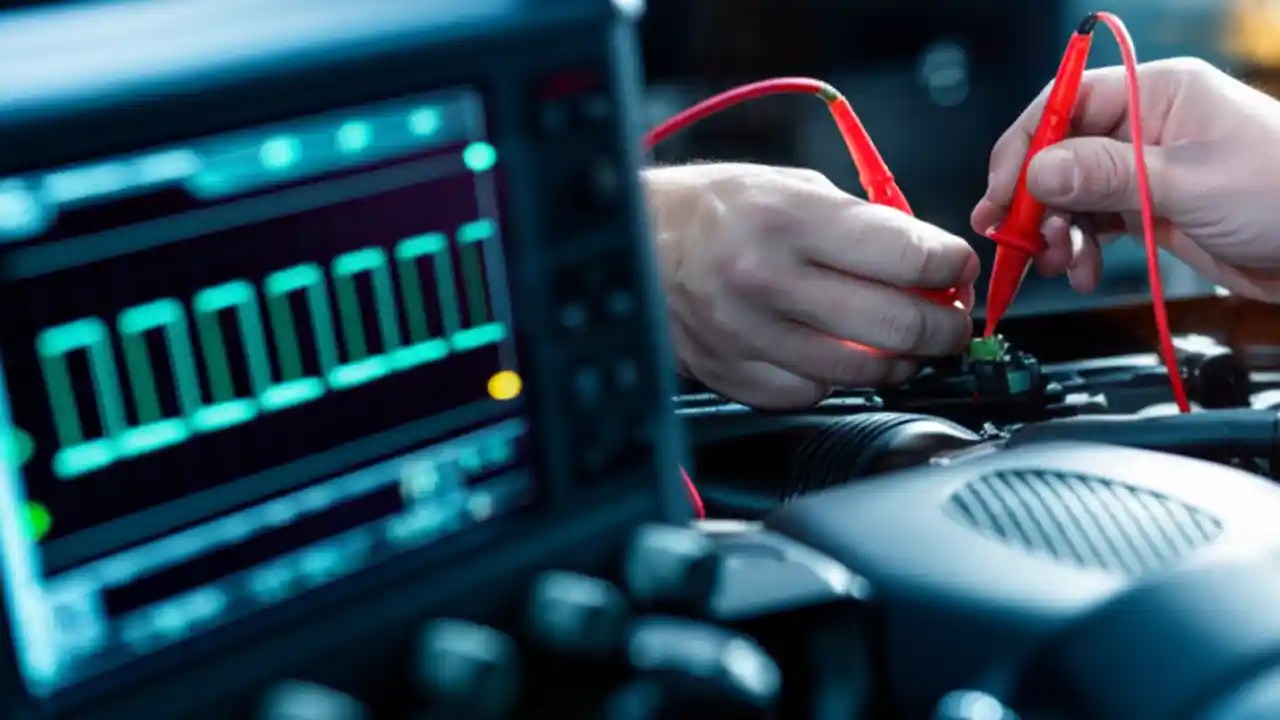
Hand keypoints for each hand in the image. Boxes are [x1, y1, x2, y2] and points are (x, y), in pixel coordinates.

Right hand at [645, 163, 978, 409]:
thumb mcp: (792, 185)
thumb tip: (928, 259)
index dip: (950, 265)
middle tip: (950, 317)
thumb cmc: (715, 210)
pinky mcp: (736, 374)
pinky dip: (840, 379)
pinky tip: (838, 354)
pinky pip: (815, 393)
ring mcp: (751, 335)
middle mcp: (770, 280)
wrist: (634, 243)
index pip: (907, 255)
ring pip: (865, 371)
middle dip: (946, 325)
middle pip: (898, 324)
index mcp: (790, 220)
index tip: (955, 267)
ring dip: (903, 359)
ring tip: (904, 339)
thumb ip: (863, 222)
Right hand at [973, 58, 1279, 300]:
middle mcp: (1145, 127)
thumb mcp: (1191, 182)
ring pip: (1070, 194)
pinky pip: (1093, 224)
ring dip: (1053, 231)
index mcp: (1158, 94)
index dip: (1024, 146)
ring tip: (1054, 261)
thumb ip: (1108, 175)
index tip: (1001, 192)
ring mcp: (1145, 171)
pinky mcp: (1150, 210)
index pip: (1065, 103)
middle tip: (1014, 237)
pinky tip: (1078, 269)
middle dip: (1031, 198)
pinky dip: (1077, 248)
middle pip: (1059, 153)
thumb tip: (1038, 169)